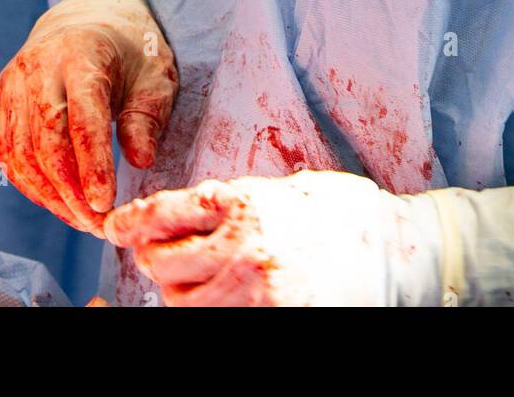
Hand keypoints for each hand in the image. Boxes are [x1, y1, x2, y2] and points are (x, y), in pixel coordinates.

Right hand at [0, 0, 176, 233]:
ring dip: (49, 195)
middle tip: (96, 224)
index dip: (92, 164)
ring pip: (20, 152)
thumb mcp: (155, 75)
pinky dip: (28, 183)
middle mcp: (38, 66)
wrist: (88, 17)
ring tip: (80, 219)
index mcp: (81, 53)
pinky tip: (55, 199)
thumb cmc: (130, 51)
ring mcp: (12, 82)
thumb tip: (139, 161)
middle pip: (44, 141)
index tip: (106, 203)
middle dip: (69, 190)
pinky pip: (6, 152)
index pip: (82, 117)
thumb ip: (148, 117)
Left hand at [104, 170, 436, 306]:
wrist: (397, 253)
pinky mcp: (268, 321)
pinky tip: (220, 300)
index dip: (132, 222)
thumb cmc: (344, 215)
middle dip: (154, 261)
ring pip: (182, 303)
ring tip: (198, 281)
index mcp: (246, 203)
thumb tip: (190, 215)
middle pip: (162, 264)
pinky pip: (214, 323)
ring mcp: (254, 292)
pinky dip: (209, 312)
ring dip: (180, 293)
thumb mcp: (286, 190)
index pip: (165, 212)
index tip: (116, 227)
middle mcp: (243, 247)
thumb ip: (238, 202)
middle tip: (159, 256)